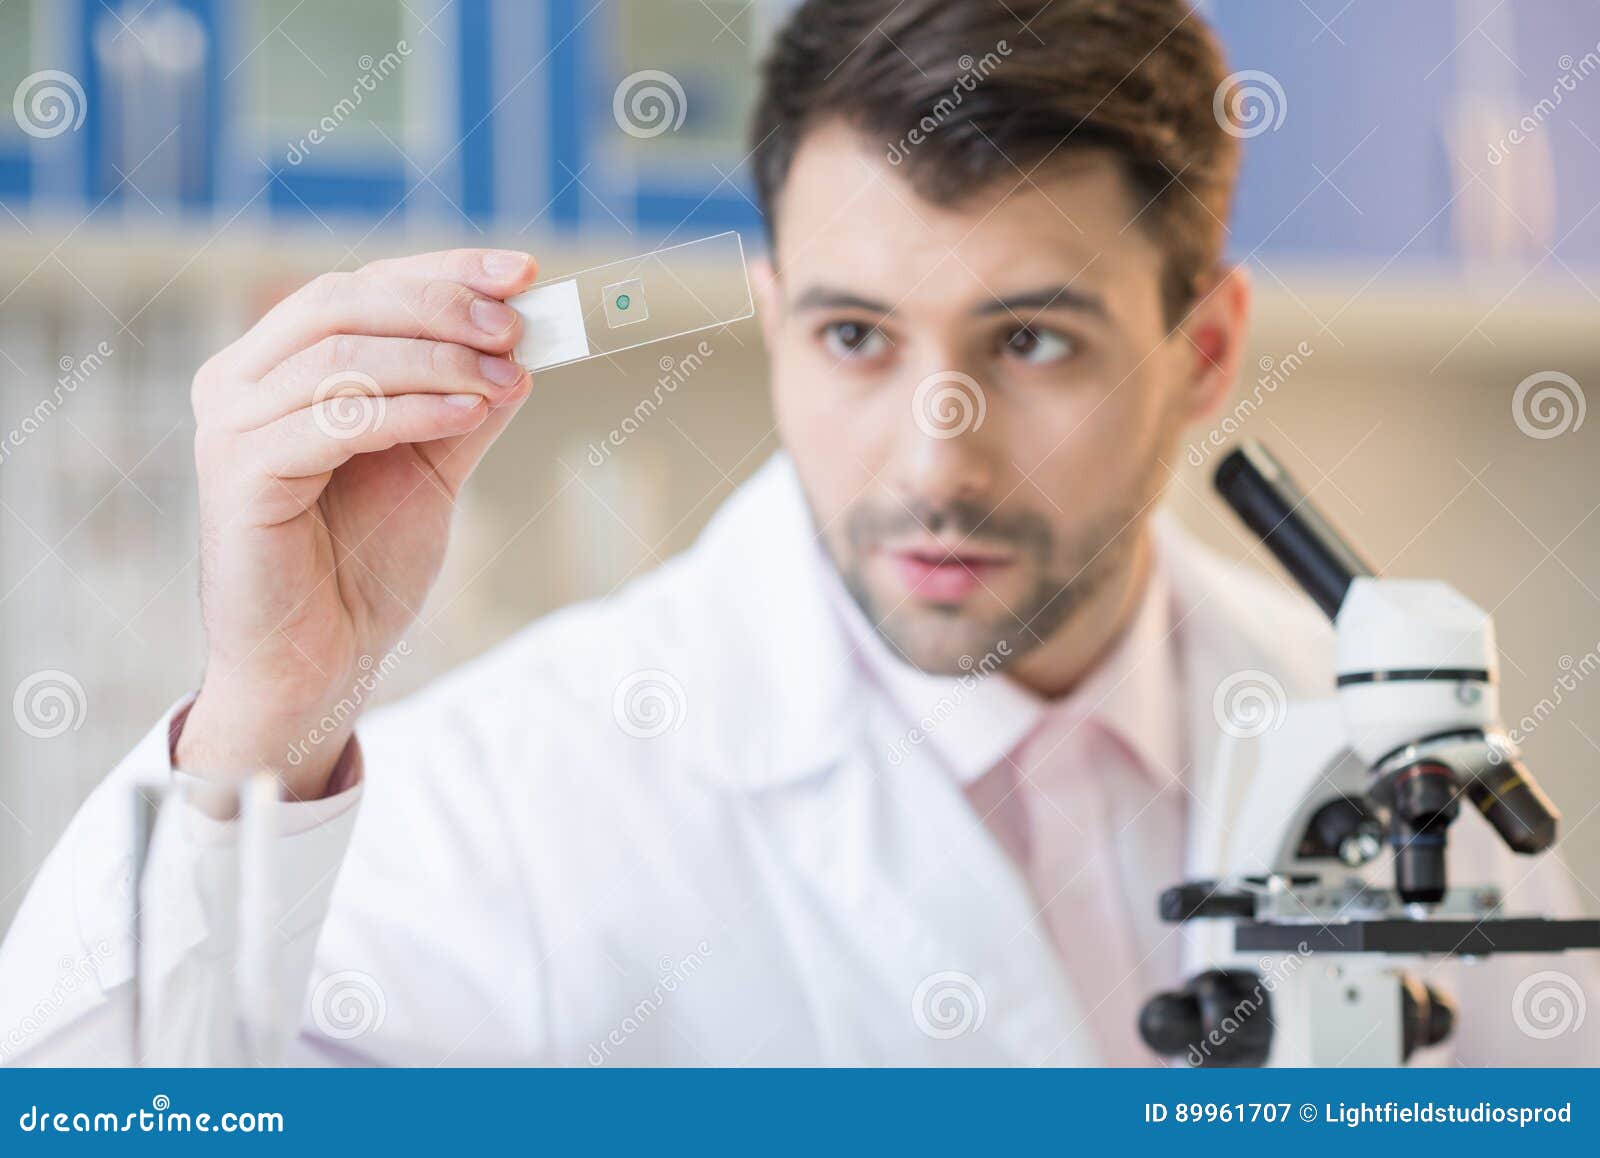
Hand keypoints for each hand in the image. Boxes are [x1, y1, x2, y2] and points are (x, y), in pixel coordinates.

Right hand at [177, 249, 536, 798]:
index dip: (443, 269)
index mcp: (278, 364)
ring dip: (436, 358)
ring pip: (341, 355)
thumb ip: (464, 405)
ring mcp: (232, 426)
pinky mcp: (239, 476)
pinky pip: (334, 419)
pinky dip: (410, 408)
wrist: (321, 661)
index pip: (363, 284)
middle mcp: (241, 381)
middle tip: (514, 327)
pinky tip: (470, 412)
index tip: (522, 271)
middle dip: (441, 305)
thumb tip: (522, 346)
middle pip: (344, 301)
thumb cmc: (364, 565)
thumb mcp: (431, 468)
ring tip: (507, 378)